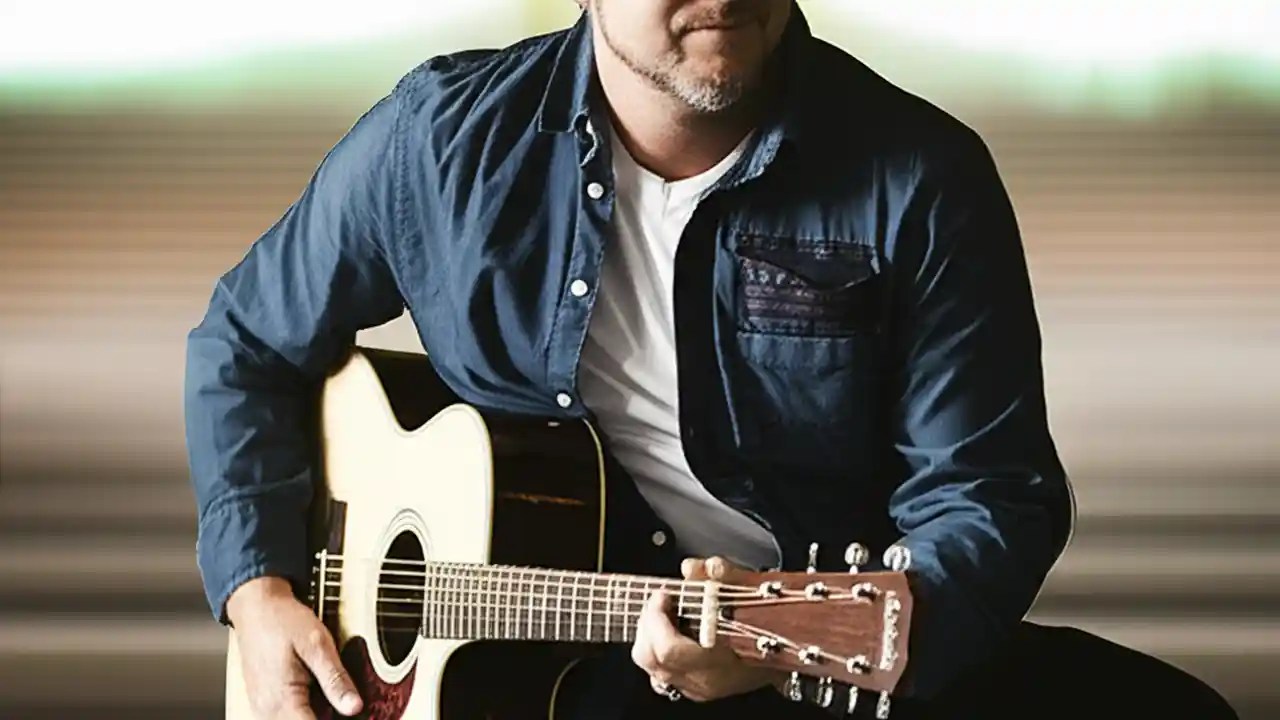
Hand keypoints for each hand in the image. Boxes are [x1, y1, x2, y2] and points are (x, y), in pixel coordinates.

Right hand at [226, 576, 362, 718]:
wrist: (256, 606)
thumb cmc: (283, 620)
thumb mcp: (317, 645)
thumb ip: (335, 679)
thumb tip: (354, 707)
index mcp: (281, 701)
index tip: (351, 712)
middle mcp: (266, 711)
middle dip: (327, 716)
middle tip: (344, 699)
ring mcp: (262, 708)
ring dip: (314, 715)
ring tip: (330, 697)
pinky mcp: (263, 703)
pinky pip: (284, 718)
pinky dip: (302, 712)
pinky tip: (317, 698)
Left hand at [631, 556, 788, 701]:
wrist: (789, 655)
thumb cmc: (773, 622)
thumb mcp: (752, 591)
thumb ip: (722, 575)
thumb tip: (692, 567)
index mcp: (718, 661)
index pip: (667, 649)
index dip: (656, 617)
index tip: (664, 594)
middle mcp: (703, 681)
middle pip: (650, 658)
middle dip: (648, 624)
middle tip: (659, 601)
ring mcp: (697, 689)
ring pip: (650, 667)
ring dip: (649, 636)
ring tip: (662, 614)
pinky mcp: (693, 690)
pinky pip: (660, 674)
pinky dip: (656, 651)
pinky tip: (669, 634)